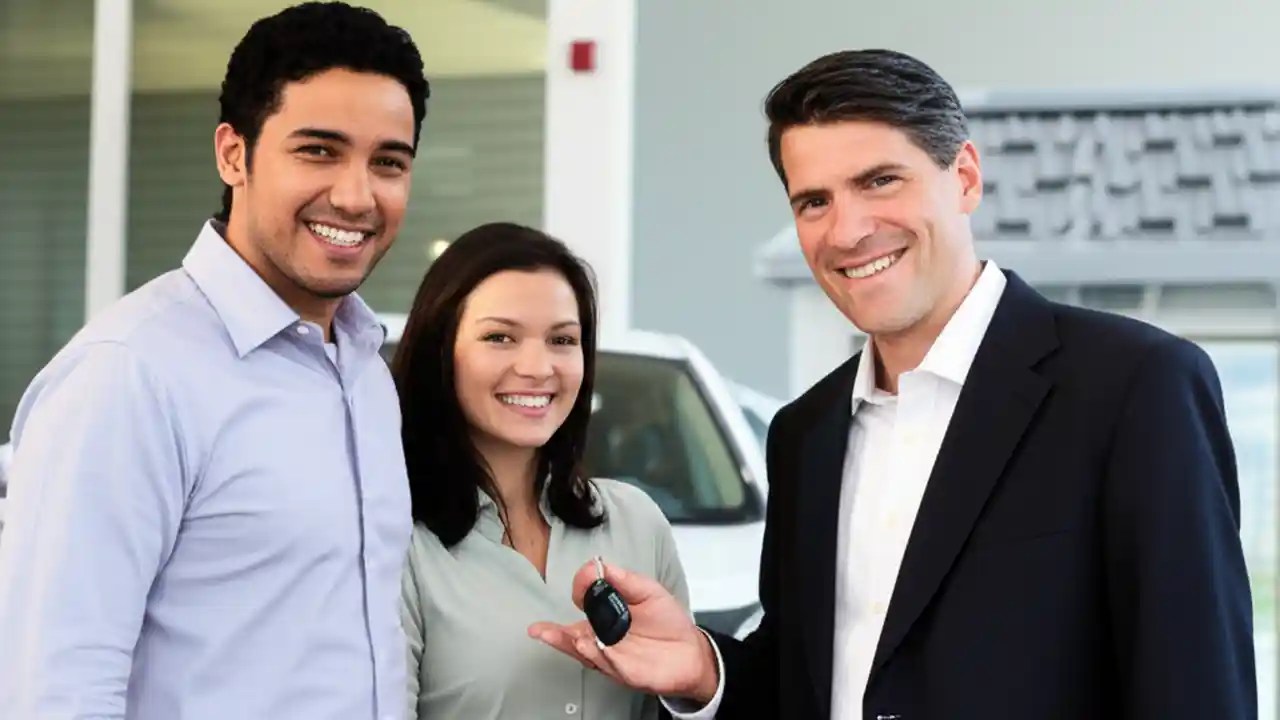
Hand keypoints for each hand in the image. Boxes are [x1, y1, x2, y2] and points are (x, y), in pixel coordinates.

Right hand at [528, 559, 719, 703]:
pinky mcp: (627, 673)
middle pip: (572, 637)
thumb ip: (623, 579)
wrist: (691, 651)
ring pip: (588, 654)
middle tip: (541, 630)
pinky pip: (613, 667)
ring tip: (574, 638)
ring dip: (578, 647)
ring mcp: (613, 657)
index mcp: (603, 617)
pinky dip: (604, 659)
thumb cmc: (666, 622)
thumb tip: (598, 565)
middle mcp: (602, 639)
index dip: (580, 591)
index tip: (584, 581)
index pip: (581, 605)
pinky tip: (596, 649)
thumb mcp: (647, 591)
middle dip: (555, 635)